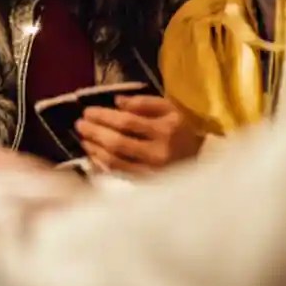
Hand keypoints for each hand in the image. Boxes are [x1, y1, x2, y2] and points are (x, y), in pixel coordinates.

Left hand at [75, 95, 202, 173]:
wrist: (207, 158)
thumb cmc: (184, 129)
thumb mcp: (171, 108)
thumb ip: (145, 103)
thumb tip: (117, 101)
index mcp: (165, 130)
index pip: (126, 123)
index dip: (104, 117)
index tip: (87, 111)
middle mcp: (158, 153)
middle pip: (117, 143)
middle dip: (94, 132)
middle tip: (79, 124)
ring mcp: (153, 171)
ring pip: (115, 161)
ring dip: (95, 149)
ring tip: (83, 138)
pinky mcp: (149, 183)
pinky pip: (121, 174)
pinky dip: (104, 164)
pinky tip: (94, 155)